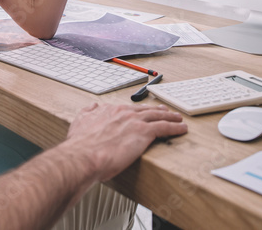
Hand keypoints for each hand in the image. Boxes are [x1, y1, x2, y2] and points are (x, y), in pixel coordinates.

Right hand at [64, 103, 185, 181]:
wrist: (84, 155)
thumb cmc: (81, 145)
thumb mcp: (79, 121)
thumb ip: (87, 112)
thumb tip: (92, 106)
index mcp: (110, 110)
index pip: (128, 108)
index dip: (138, 110)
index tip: (143, 111)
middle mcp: (124, 113)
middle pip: (145, 110)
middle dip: (157, 110)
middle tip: (165, 111)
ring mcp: (135, 122)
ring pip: (158, 116)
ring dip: (170, 116)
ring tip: (177, 118)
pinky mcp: (144, 133)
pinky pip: (165, 127)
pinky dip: (175, 127)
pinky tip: (181, 128)